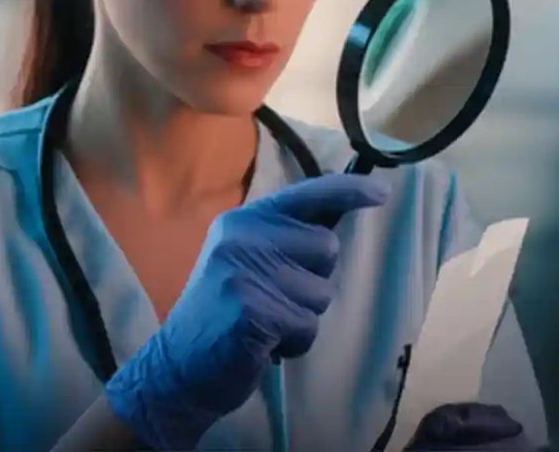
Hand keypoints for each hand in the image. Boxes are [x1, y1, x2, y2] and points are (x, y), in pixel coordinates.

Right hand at [104, 174, 389, 449]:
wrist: (176, 368)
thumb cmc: (219, 316)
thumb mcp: (243, 262)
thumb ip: (281, 240)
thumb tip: (335, 222)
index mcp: (242, 221)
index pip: (305, 195)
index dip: (348, 191)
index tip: (381, 192)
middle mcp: (243, 238)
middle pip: (326, 248)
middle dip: (314, 281)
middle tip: (274, 299)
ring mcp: (246, 273)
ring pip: (322, 293)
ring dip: (303, 318)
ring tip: (265, 325)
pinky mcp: (253, 311)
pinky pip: (308, 326)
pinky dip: (294, 344)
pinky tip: (263, 345)